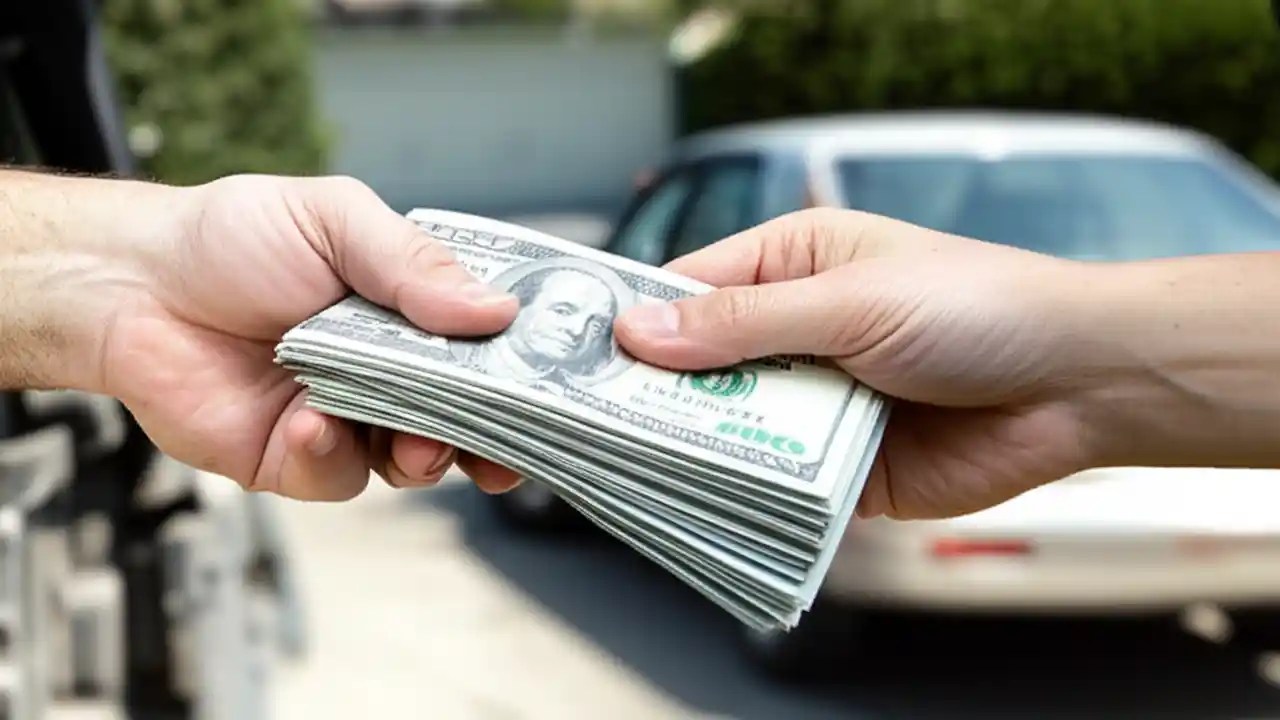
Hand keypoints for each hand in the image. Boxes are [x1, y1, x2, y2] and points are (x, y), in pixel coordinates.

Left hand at [96, 174, 524, 499]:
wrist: (129, 285)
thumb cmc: (231, 239)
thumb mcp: (336, 220)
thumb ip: (413, 264)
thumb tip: (494, 309)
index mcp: (413, 314)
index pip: (490, 351)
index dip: (525, 374)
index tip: (555, 388)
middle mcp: (391, 372)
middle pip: (468, 418)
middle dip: (490, 434)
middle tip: (497, 435)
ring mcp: (349, 417)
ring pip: (414, 460)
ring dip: (420, 452)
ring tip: (408, 434)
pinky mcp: (296, 458)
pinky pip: (338, 477)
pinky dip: (331, 454)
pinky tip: (308, 421)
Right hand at [614, 208, 1108, 519]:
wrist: (1079, 386)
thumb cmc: (975, 309)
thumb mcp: (851, 301)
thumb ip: (745, 323)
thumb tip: (642, 333)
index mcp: (795, 266)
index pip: (690, 289)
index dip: (636, 321)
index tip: (576, 355)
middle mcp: (796, 333)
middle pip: (699, 367)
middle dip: (656, 392)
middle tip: (589, 422)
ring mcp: (815, 403)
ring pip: (729, 428)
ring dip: (695, 445)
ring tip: (629, 465)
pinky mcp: (838, 469)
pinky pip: (773, 482)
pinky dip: (744, 492)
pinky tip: (702, 503)